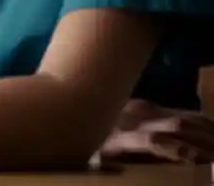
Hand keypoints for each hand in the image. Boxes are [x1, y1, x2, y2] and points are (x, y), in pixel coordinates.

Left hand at [98, 99, 213, 163]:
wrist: (73, 116)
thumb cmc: (88, 151)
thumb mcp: (102, 164)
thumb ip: (119, 168)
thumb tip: (169, 167)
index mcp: (121, 138)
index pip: (155, 141)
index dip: (180, 150)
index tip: (203, 161)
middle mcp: (135, 119)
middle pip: (178, 126)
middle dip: (206, 142)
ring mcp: (143, 109)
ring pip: (185, 117)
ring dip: (209, 132)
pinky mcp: (148, 104)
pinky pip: (182, 113)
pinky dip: (202, 124)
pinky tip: (212, 134)